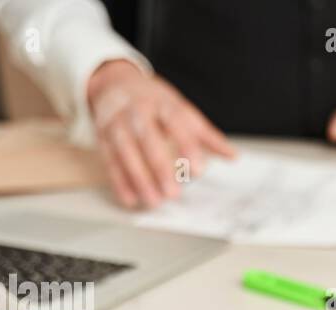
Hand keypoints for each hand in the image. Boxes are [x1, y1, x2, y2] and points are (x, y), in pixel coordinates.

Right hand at [86, 59, 234, 208]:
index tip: (198, 170)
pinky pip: (109, 159)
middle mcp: (137, 110)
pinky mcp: (102, 136)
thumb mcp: (182, 110)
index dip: (187, 145)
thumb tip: (233, 156)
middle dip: (160, 167)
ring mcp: (116, 122)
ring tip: (154, 201)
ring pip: (125, 150)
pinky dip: (119, 180)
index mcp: (162, 103)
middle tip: (174, 193)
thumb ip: (206, 135)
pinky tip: (130, 199)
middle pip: (147, 137)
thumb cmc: (155, 102)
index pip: (176, 122)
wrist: (115, 81)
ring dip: (138, 178)